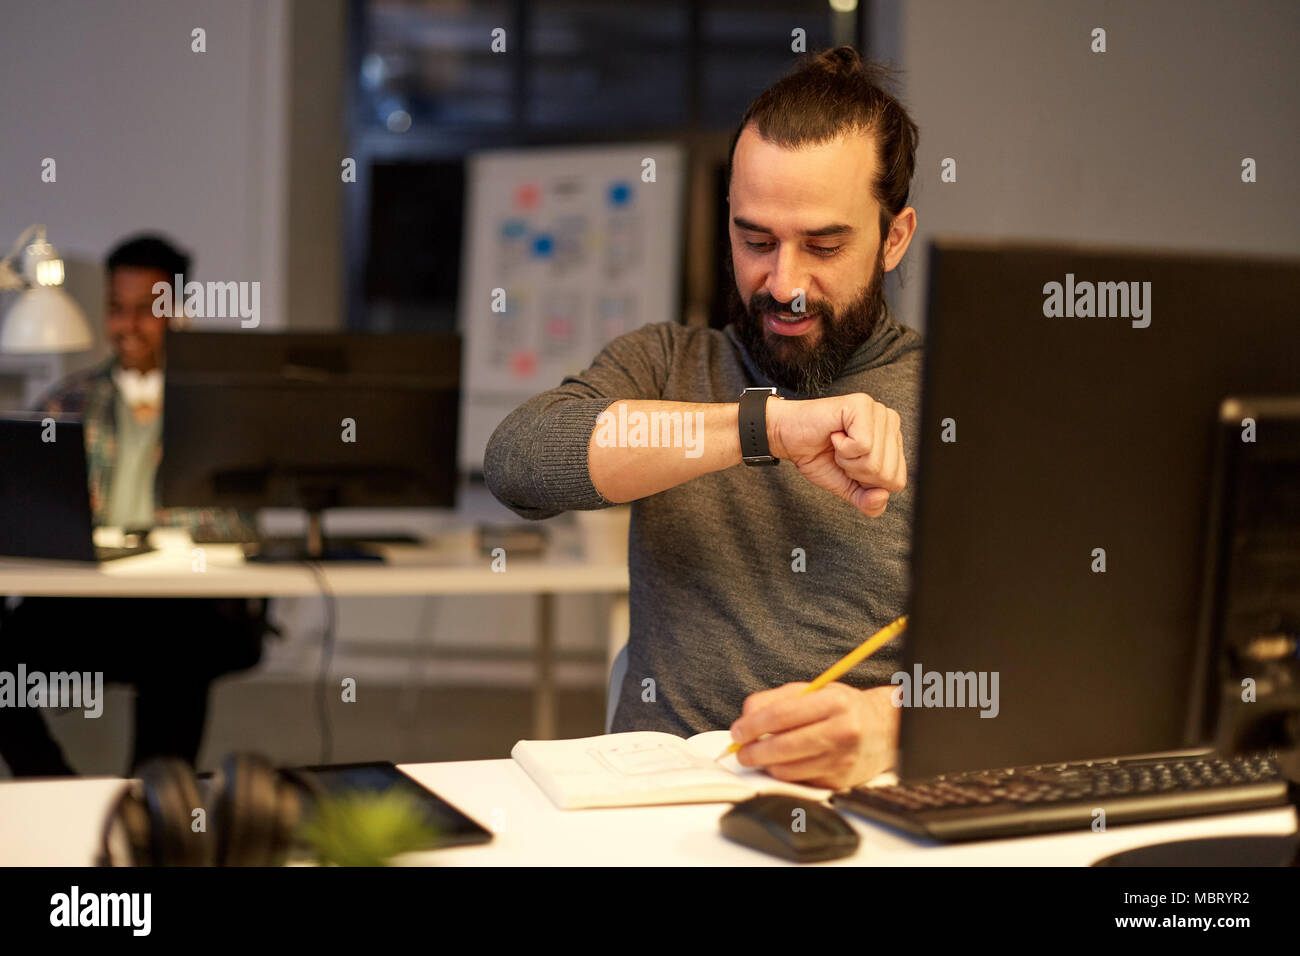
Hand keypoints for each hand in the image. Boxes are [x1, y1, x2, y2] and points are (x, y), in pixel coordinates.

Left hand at [728, 682, 899, 789]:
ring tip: (761, 756)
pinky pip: (800, 781)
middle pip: (782, 746)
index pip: (781, 716)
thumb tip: (745, 718)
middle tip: (740, 750)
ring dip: (766, 765)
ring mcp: (842, 759)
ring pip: (787, 769)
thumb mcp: (814, 691)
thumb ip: (776, 699)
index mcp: (833, 702)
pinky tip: (784, 763)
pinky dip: (785, 774)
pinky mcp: (840, 781)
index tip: (737, 731)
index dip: (752, 725)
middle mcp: (841, 731)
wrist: (885, 730)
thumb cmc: (844, 708)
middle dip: (752, 751)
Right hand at [764, 393, 905, 516]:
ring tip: (838, 444)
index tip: (850, 465)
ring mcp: (878, 412)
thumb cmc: (818, 455)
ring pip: (875, 460)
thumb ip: (868, 502)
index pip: (897, 481)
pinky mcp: (863, 405)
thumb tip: (881, 496)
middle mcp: (890, 423)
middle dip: (857, 471)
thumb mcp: (849, 487)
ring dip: (848, 459)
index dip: (867, 483)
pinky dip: (843, 448)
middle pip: (887, 473)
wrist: (788, 438)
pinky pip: (863, 445)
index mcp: (892, 442)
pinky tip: (835, 435)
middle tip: (842, 454)